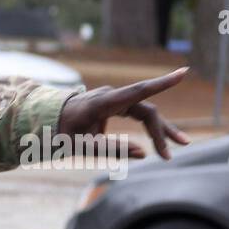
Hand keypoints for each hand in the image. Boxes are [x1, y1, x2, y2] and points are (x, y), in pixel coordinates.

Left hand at [55, 67, 191, 159]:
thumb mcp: (81, 146)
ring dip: (160, 130)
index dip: (161, 84)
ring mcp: (114, 100)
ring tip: (179, 146)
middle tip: (169, 155)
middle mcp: (112, 97)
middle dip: (160, 132)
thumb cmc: (60, 133)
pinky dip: (150, 127)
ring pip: (145, 113)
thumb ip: (110, 149)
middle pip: (146, 111)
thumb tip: (143, 153)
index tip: (183, 73)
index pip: (138, 91)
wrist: (45, 120)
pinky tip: (161, 139)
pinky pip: (138, 114)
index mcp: (102, 102)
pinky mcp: (115, 106)